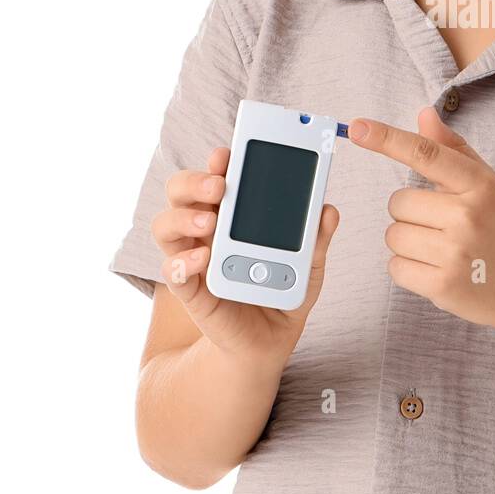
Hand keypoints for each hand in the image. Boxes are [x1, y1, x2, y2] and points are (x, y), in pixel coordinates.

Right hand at [151, 145, 339, 359]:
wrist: (270, 340)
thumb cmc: (282, 290)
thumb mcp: (309, 264)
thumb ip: (317, 238)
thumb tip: (328, 210)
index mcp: (232, 213)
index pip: (216, 177)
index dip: (216, 162)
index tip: (227, 153)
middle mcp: (205, 229)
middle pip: (181, 192)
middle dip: (194, 180)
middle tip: (219, 184)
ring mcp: (193, 257)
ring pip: (166, 225)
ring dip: (184, 216)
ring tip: (210, 220)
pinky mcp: (190, 290)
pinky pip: (172, 271)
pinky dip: (182, 262)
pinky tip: (202, 258)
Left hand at [347, 106, 494, 338]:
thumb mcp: (491, 185)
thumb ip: (453, 151)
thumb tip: (423, 115)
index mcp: (481, 185)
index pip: (426, 154)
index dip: (388, 139)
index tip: (357, 127)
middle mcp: (468, 216)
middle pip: (398, 201)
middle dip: (412, 212)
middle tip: (445, 225)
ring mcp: (455, 253)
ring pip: (393, 234)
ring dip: (409, 240)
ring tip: (444, 248)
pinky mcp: (443, 286)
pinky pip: (395, 267)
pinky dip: (409, 268)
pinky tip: (439, 269)